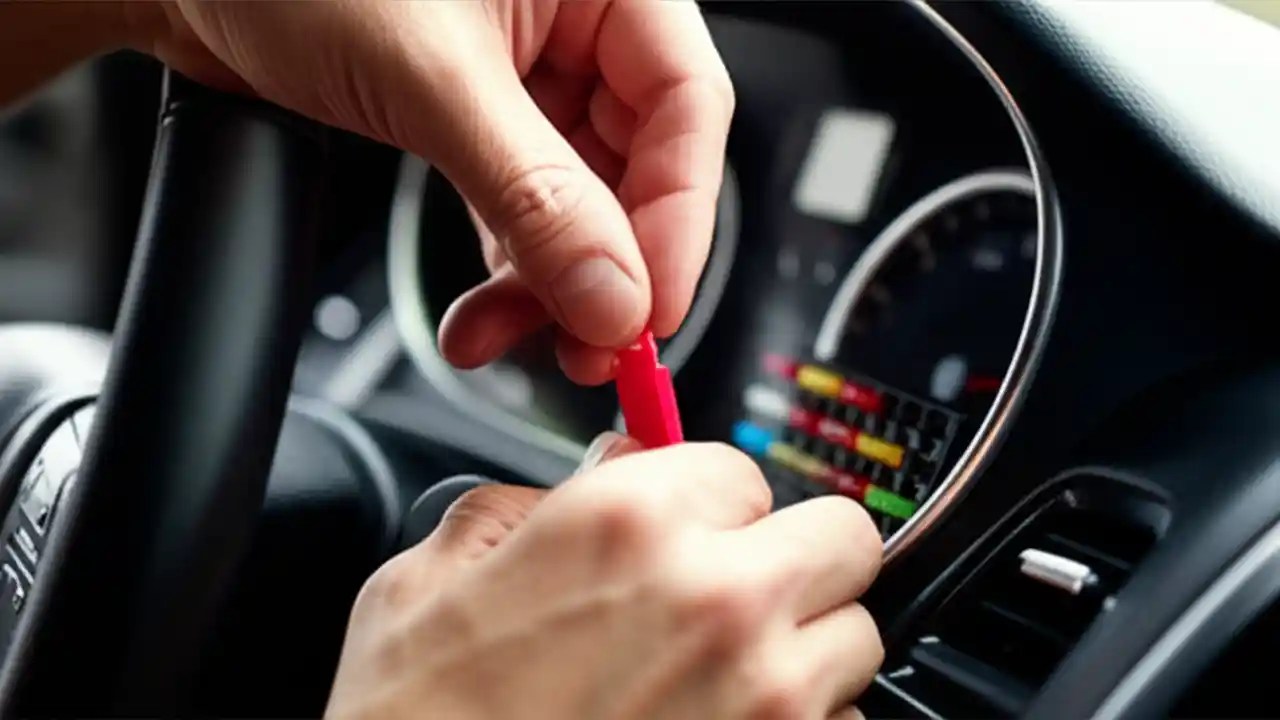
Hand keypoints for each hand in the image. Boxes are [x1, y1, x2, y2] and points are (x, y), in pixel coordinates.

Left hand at [124, 0, 733, 383]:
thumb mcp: (431, 78)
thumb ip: (533, 193)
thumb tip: (615, 294)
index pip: (687, 105)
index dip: (679, 218)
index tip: (650, 309)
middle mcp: (575, 23)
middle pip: (638, 164)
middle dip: (606, 266)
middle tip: (586, 343)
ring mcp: (529, 74)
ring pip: (579, 199)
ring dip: (545, 281)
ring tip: (502, 335)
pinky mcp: (479, 117)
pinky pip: (521, 205)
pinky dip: (503, 266)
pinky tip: (477, 312)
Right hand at [325, 437, 883, 719]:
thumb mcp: (424, 585)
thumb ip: (523, 507)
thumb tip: (605, 467)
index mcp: (629, 523)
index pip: (744, 468)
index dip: (713, 505)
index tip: (692, 535)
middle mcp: (716, 598)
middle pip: (843, 536)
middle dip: (794, 558)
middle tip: (739, 592)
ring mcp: (767, 696)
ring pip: (856, 635)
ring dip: (805, 648)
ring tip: (725, 678)